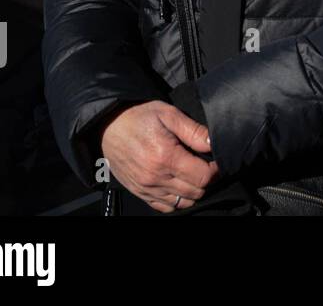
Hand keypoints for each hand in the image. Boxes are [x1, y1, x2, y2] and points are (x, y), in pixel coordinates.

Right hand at [100, 101, 218, 212]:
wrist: (108, 126)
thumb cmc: (139, 117)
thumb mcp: (169, 114)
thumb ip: (194, 131)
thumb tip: (214, 144)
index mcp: (166, 158)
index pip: (203, 177)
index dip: (215, 170)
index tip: (214, 160)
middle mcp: (155, 178)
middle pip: (195, 192)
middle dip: (206, 180)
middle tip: (204, 165)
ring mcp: (146, 188)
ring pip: (182, 202)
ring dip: (193, 190)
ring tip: (192, 173)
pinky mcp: (139, 192)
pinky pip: (165, 207)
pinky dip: (177, 200)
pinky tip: (179, 184)